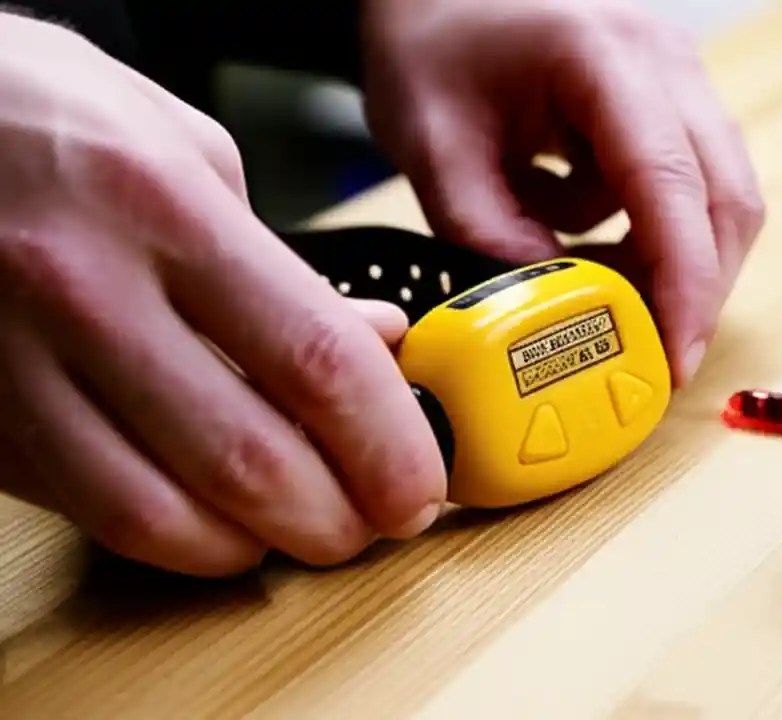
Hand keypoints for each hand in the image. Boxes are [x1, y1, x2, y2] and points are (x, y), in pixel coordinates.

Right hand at [0, 14, 445, 576]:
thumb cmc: (45, 114)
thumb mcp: (190, 151)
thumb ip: (286, 261)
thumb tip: (374, 343)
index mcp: (162, 209)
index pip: (314, 362)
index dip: (387, 447)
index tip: (419, 485)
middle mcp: (83, 291)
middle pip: (245, 462)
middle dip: (337, 520)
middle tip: (373, 522)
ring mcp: (13, 365)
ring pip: (157, 516)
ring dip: (254, 547)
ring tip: (299, 527)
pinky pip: (87, 510)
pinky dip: (168, 533)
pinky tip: (210, 510)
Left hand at [359, 0, 765, 385]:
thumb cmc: (432, 41)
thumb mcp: (432, 144)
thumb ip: (486, 232)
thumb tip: (556, 309)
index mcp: (602, 57)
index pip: (668, 182)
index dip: (682, 281)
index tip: (673, 355)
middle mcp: (665, 61)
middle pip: (726, 197)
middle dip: (696, 288)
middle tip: (655, 356)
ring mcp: (679, 77)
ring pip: (720, 197)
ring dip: (676, 262)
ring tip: (603, 294)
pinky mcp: (674, 101)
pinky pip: (691, 185)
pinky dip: (655, 234)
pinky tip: (596, 247)